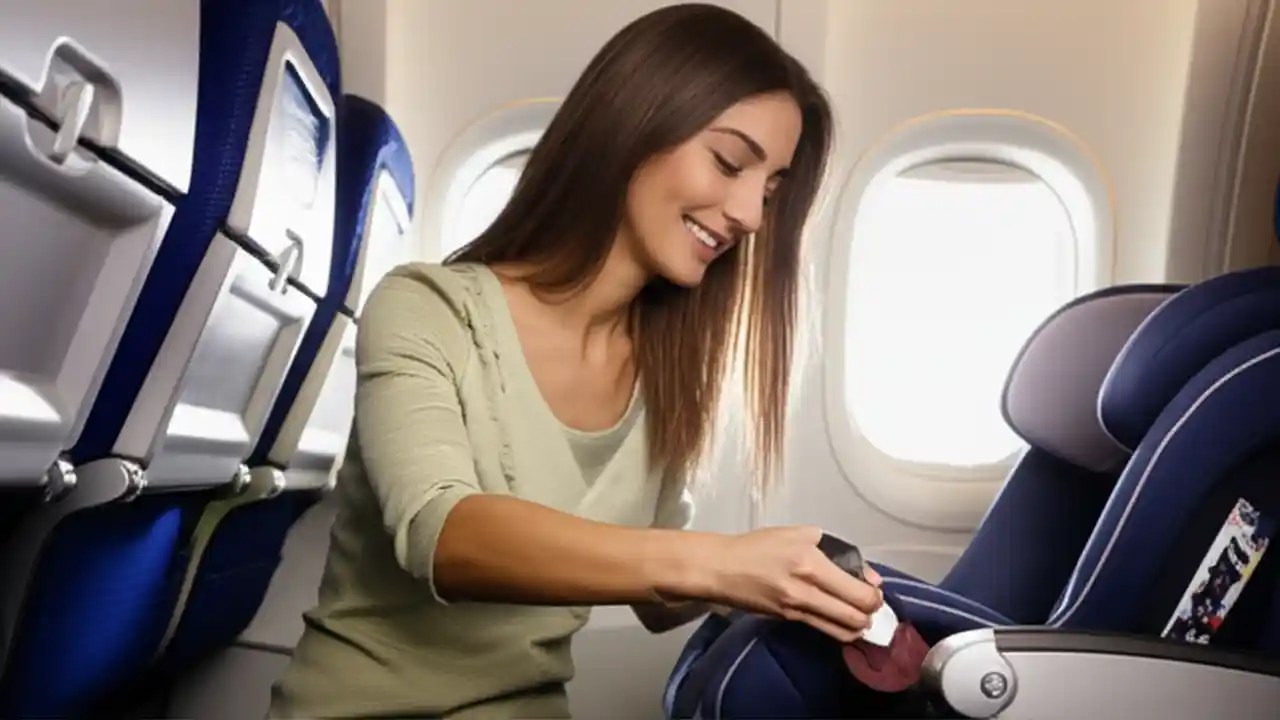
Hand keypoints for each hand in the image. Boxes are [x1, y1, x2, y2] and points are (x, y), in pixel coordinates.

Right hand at [704, 525, 883, 642]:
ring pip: (841, 630)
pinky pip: (822, 629)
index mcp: (811, 562)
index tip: (875, 591)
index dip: (875, 596)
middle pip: (854, 616)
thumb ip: (834, 549)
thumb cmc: (759, 546)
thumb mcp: (798, 534)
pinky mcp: (788, 620)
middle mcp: (806, 590)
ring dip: (857, 627)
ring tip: (860, 619)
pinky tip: (840, 621)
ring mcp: (797, 609)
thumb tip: (865, 574)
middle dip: (871, 615)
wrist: (722, 568)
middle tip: (872, 607)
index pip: (858, 592)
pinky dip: (838, 628)